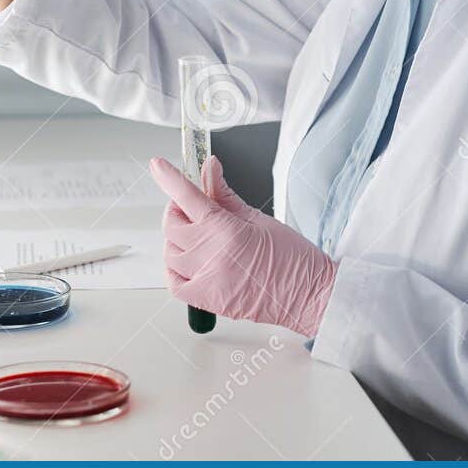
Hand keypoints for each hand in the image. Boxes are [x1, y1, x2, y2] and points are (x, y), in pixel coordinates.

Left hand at [149, 154, 336, 337]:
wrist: (309, 295)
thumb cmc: (293, 257)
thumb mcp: (258, 218)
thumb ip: (225, 194)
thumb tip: (210, 169)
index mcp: (226, 230)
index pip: (187, 196)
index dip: (169, 178)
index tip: (158, 166)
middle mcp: (211, 255)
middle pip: (172, 224)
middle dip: (178, 210)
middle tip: (194, 207)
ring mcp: (206, 280)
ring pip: (170, 252)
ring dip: (177, 240)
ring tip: (199, 236)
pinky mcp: (206, 301)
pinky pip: (174, 282)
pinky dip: (176, 268)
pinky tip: (190, 261)